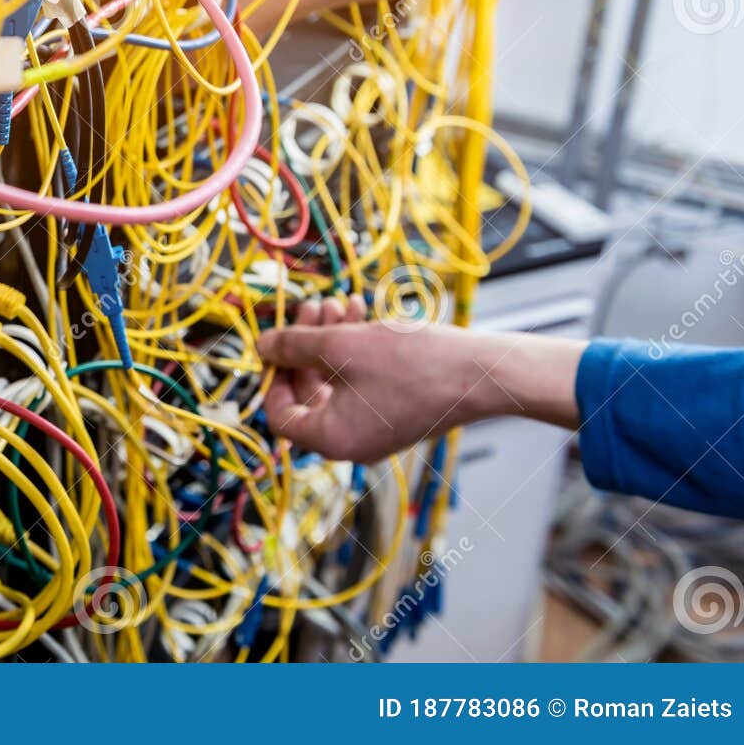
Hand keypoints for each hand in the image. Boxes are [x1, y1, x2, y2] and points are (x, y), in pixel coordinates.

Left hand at [257, 299, 584, 462]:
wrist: (483, 372)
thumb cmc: (415, 364)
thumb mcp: (342, 346)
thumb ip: (293, 346)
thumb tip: (260, 346)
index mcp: (332, 439)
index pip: (279, 416)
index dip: (271, 376)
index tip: (278, 343)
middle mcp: (349, 442)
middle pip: (306, 392)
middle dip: (305, 345)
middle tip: (313, 306)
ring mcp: (372, 428)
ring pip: (332, 380)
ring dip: (329, 339)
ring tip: (339, 303)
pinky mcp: (391, 411)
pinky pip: (357, 381)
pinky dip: (353, 349)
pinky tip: (358, 312)